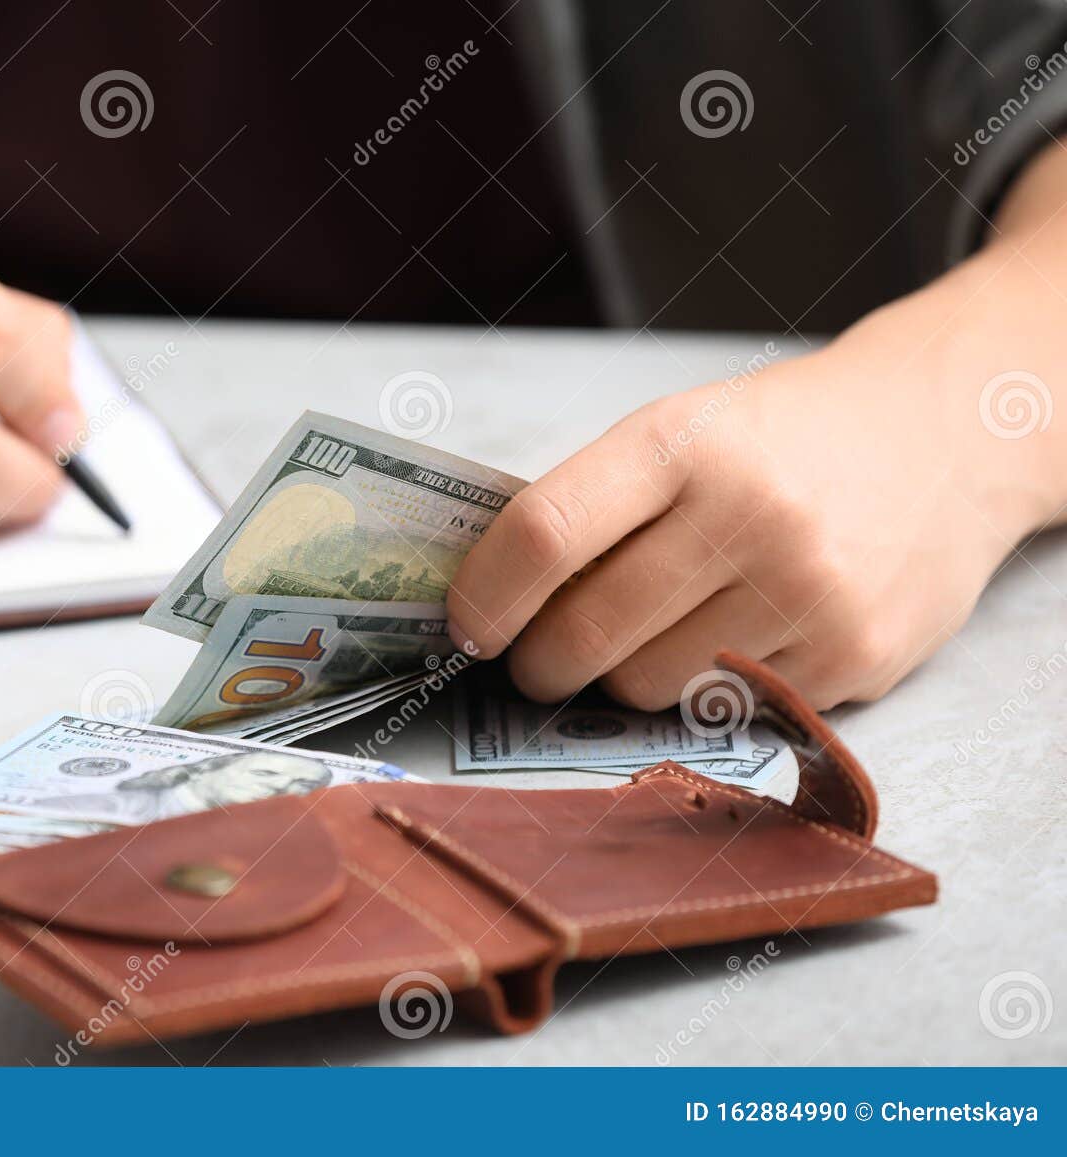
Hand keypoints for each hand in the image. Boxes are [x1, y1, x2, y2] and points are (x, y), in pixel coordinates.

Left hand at [448, 220, 1066, 709]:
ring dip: (622, 678)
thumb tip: (494, 599)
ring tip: (649, 634)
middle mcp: (748, 514)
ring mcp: (808, 592)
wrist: (948, 437)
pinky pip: (725, 711)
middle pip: (586, 635)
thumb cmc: (784, 440)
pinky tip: (733, 637)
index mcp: (684, 442)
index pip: (547, 534)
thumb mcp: (686, 431)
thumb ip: (597, 506)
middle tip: (535, 660)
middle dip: (539, 663)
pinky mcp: (854, 658)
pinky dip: (704, 690)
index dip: (487, 595)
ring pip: (647, 688)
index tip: (465, 627)